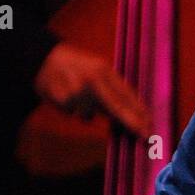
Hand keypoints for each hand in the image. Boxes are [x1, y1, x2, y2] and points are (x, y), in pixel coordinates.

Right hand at [34, 43, 152, 137]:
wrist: (44, 59)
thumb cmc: (77, 66)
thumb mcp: (98, 69)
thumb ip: (113, 88)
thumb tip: (134, 112)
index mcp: (104, 70)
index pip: (126, 94)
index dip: (139, 111)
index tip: (149, 124)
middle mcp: (92, 80)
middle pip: (116, 107)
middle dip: (132, 123)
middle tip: (145, 136)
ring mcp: (77, 92)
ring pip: (90, 115)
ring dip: (87, 111)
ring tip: (77, 94)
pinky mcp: (62, 102)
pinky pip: (74, 114)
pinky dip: (73, 110)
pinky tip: (65, 96)